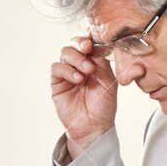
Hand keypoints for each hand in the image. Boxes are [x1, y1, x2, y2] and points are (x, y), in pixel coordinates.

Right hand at [51, 36, 117, 158]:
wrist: (94, 127)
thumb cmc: (103, 106)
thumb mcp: (109, 82)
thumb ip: (102, 63)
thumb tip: (95, 48)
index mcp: (94, 61)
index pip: (89, 43)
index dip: (91, 39)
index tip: (96, 42)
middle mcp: (80, 64)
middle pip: (74, 44)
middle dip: (81, 44)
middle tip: (88, 49)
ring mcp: (68, 72)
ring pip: (65, 53)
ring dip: (76, 59)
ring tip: (87, 71)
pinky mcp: (57, 82)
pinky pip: (57, 68)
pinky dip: (67, 70)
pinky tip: (77, 79)